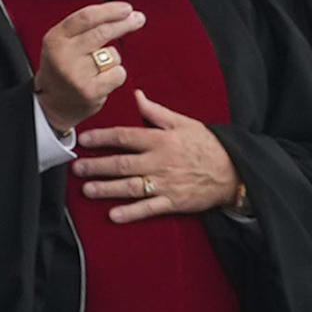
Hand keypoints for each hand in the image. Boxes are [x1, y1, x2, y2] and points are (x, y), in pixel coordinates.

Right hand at [34, 0, 145, 133]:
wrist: (52, 105)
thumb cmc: (64, 68)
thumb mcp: (63, 43)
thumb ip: (85, 27)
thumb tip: (124, 13)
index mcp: (56, 38)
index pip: (87, 17)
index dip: (110, 10)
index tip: (126, 8)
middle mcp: (64, 55)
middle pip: (103, 32)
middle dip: (125, 23)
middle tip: (138, 19)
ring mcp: (76, 74)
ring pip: (114, 54)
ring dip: (114, 58)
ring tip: (99, 68)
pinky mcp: (90, 91)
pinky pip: (118, 74)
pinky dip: (116, 75)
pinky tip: (102, 81)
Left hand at [72, 94, 245, 221]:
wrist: (233, 171)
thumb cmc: (207, 145)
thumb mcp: (184, 122)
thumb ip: (157, 112)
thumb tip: (136, 96)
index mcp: (161, 140)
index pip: (125, 137)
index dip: (102, 138)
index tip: (84, 140)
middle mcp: (159, 162)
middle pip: (121, 164)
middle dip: (96, 166)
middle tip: (77, 168)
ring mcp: (165, 184)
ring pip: (130, 187)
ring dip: (106, 189)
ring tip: (87, 190)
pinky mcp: (173, 202)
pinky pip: (148, 209)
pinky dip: (131, 213)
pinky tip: (113, 215)